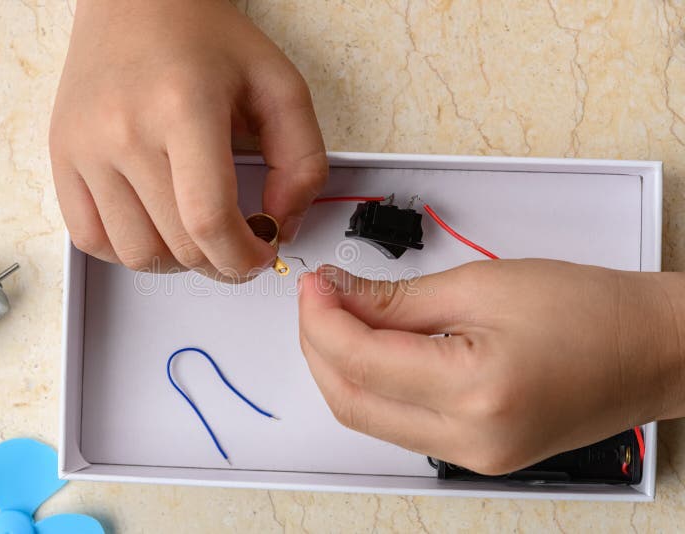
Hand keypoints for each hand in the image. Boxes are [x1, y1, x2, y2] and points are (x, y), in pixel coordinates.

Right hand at [50, 0, 326, 278]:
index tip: (260, 255)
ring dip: (177, 262)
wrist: (137, 1)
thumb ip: (302, 159)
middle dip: (222, 263)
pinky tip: (156, 228)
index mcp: (183, 106)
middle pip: (178, 245)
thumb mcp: (280, 85)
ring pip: (134, 254)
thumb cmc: (206, 39)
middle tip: (239, 243)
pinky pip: (91, 239)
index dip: (243, 258)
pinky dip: (129, 252)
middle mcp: (124, 129)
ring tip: (197, 234)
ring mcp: (85, 147)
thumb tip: (282, 224)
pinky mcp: (62, 156)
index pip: (209, 219)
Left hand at [298, 260, 684, 473]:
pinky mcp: (476, 454)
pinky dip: (374, 385)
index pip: (360, 361)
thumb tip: (337, 295)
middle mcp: (470, 439)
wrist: (648, 348)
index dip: (321, 318)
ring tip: (338, 316)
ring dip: (340, 367)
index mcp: (475, 391)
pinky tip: (370, 349)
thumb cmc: (589, 310)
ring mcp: (473, 456)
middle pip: (352, 401)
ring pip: (369, 418)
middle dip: (319, 346)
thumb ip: (395, 299)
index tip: (312, 283)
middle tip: (316, 298)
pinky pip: (399, 425)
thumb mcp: (481, 285)